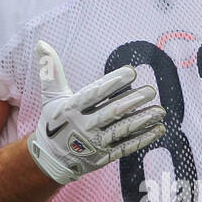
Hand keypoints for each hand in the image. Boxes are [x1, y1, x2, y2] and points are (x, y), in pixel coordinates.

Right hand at [28, 41, 165, 183]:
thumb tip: (41, 42)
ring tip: (160, 110)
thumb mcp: (51, 96)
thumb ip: (50, 70)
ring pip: (122, 130)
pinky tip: (158, 129)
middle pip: (111, 112)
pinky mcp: (105, 156)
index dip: (112, 83)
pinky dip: (143, 139)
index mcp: (70, 109)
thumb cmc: (55, 121)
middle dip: (132, 101)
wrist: (51, 158)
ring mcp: (95, 144)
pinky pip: (126, 146)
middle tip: (151, 90)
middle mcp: (83, 127)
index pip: (94, 94)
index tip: (131, 72)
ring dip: (142, 120)